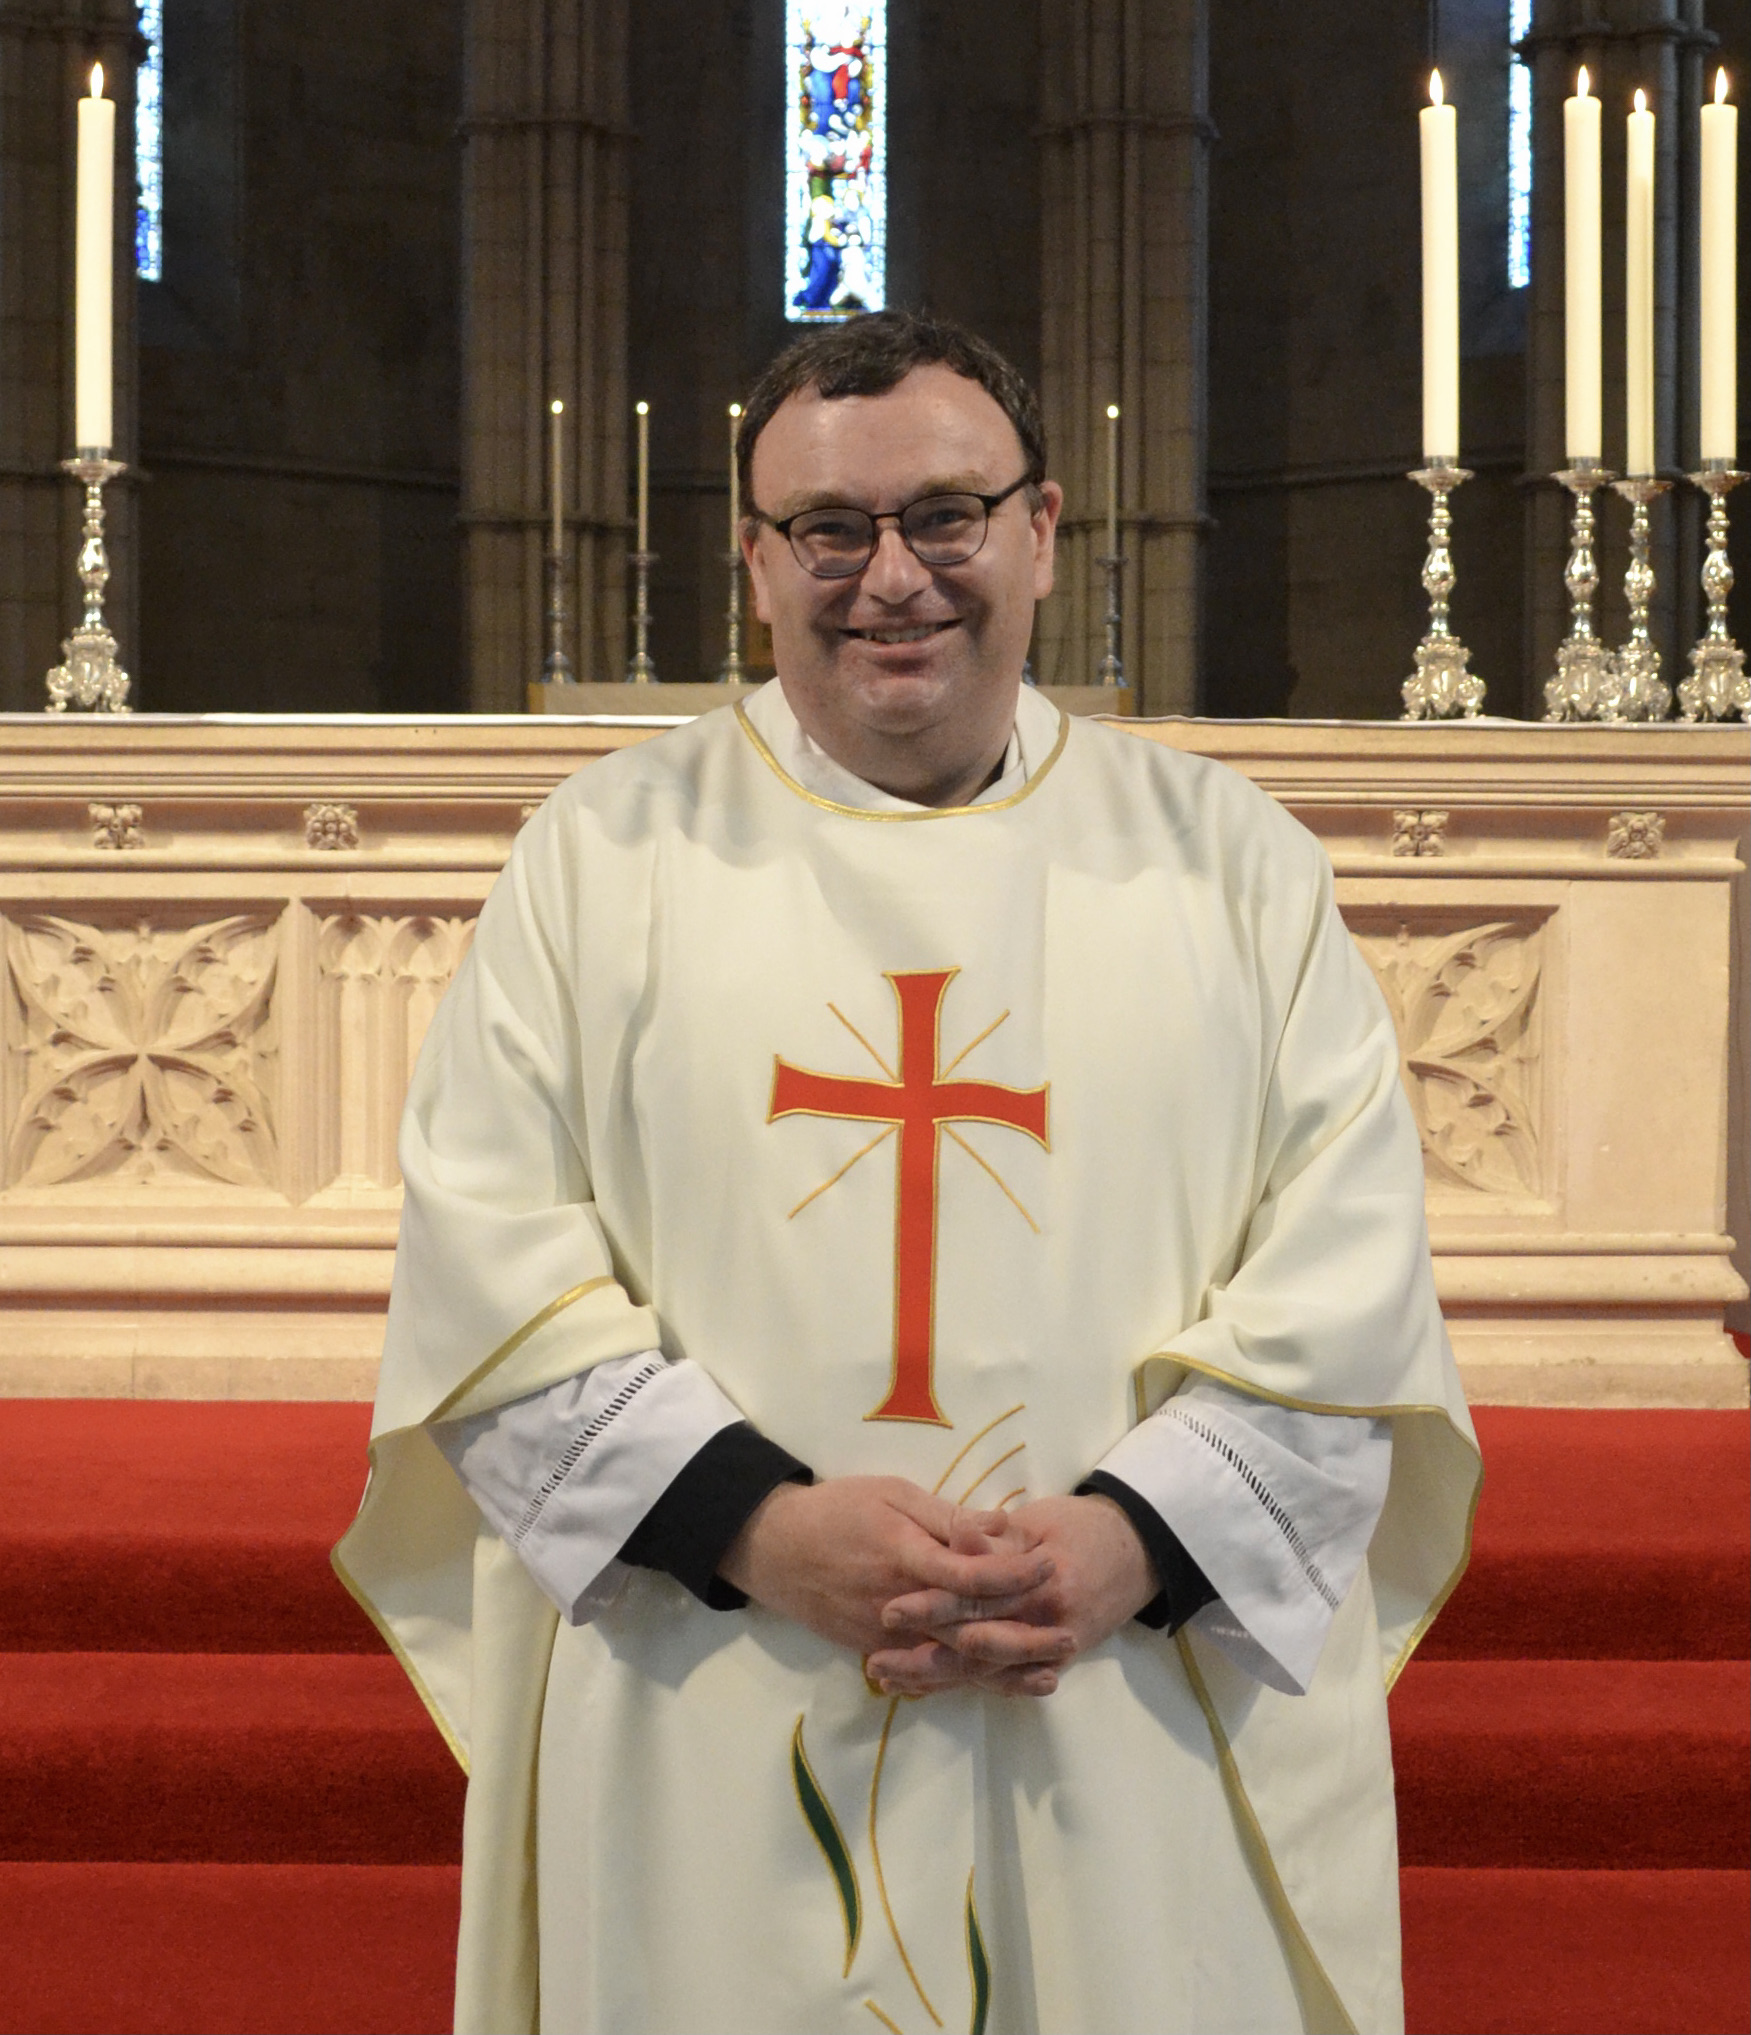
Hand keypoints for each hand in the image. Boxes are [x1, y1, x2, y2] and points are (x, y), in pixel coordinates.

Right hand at [717, 1476, 1055, 1657]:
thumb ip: (947, 1516)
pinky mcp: (876, 1651)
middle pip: (972, 1631)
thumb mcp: (892, 1493)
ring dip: (1004, 1671)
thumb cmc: (838, 1509)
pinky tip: (999, 1684)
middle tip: (1072, 1635)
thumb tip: (1002, 1527)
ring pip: (954, 1662)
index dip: (1015, 1574)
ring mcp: (886, 1636)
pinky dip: (966, 1679)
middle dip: (1024, 1636)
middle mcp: (900, 1606)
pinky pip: (928, 1671)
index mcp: (906, 1557)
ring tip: (1051, 1676)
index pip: (972, 1577)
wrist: (775, 1549)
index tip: (1051, 1564)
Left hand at [864, 1493, 1156, 1698]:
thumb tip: (956, 1535)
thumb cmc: (1084, 1527)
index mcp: (1043, 1586)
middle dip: (923, 1656)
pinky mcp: (1049, 1663)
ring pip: (984, 1674)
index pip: (978, 1599)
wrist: (1139, 1552)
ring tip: (886, 1680)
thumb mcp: (1041, 1522)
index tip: (890, 1608)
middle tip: (874, 1660)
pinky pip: (1000, 1680)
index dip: (933, 1605)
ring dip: (934, 1679)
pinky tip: (924, 1690)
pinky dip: (962, 1685)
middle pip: (975, 1649)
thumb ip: (998, 1537)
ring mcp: (1050, 1653)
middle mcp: (1046, 1628)